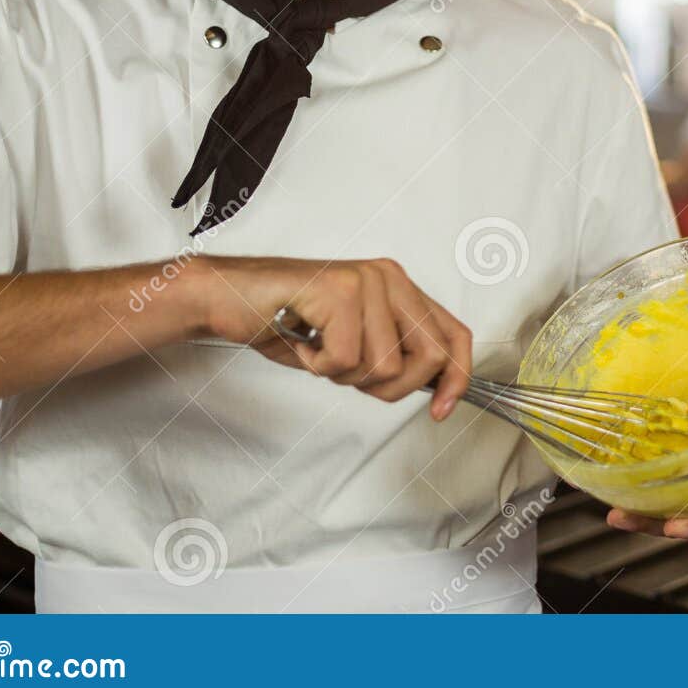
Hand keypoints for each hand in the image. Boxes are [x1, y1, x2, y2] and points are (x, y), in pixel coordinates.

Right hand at [193, 255, 471, 419]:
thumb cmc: (288, 322)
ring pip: (386, 366)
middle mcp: (390, 277)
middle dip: (392, 386)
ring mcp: (366, 280)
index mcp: (401, 287)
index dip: (457, 378)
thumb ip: (395, 356)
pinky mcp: (339, 290)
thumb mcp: (355, 343)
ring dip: (345, 375)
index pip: (454, 335)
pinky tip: (303, 342)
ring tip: (319, 349)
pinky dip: (319, 366)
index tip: (440, 410)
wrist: (230, 298)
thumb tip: (438, 388)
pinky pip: (346, 359)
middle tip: (350, 375)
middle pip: (430, 357)